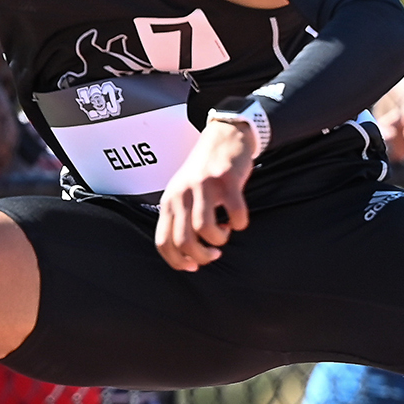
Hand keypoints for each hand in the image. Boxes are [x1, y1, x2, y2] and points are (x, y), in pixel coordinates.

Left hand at [155, 120, 257, 270]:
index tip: (194, 266)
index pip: (163, 243)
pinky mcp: (226, 180)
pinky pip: (235, 214)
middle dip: (202, 257)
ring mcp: (203, 186)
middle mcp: (182, 194)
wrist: (223, 136)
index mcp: (169, 201)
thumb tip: (188, 255)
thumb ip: (179, 218)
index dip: (178, 262)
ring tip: (225, 232)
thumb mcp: (182, 193)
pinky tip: (238, 220)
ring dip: (219, 240)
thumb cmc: (204, 172)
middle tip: (215, 254)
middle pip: (183, 241)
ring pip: (204, 229)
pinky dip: (240, 224)